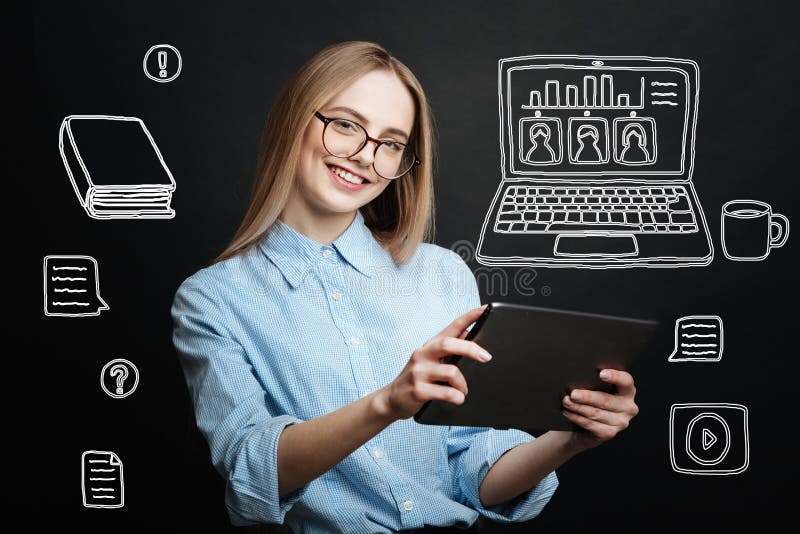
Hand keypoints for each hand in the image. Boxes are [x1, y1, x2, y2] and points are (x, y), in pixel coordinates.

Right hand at [376, 305, 491, 420]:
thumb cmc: (417, 379)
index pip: (452, 326)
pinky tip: (457, 399)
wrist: (393, 399)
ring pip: (451, 372)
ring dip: (462, 384)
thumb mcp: (431, 360)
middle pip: (448, 344)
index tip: (485, 310)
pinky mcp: (418, 390)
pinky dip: (457, 397)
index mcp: (430, 346)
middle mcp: (423, 354)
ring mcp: (419, 372)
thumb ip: (449, 349)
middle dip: (470, 349)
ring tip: (462, 391)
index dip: (469, 317)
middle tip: (486, 357)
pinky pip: (446, 393)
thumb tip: (469, 334)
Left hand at [561, 369, 638, 451]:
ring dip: (578, 407)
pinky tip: (568, 412)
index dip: (615, 376)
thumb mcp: (595, 388)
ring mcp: (620, 422)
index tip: (601, 374)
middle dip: (588, 397)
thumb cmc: (592, 400)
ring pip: (596, 413)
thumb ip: (593, 382)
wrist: (586, 425)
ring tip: (566, 402)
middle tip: (573, 394)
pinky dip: (576, 417)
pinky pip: (590, 424)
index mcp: (627, 391)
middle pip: (607, 400)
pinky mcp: (609, 433)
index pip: (626, 381)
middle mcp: (628, 407)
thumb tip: (578, 377)